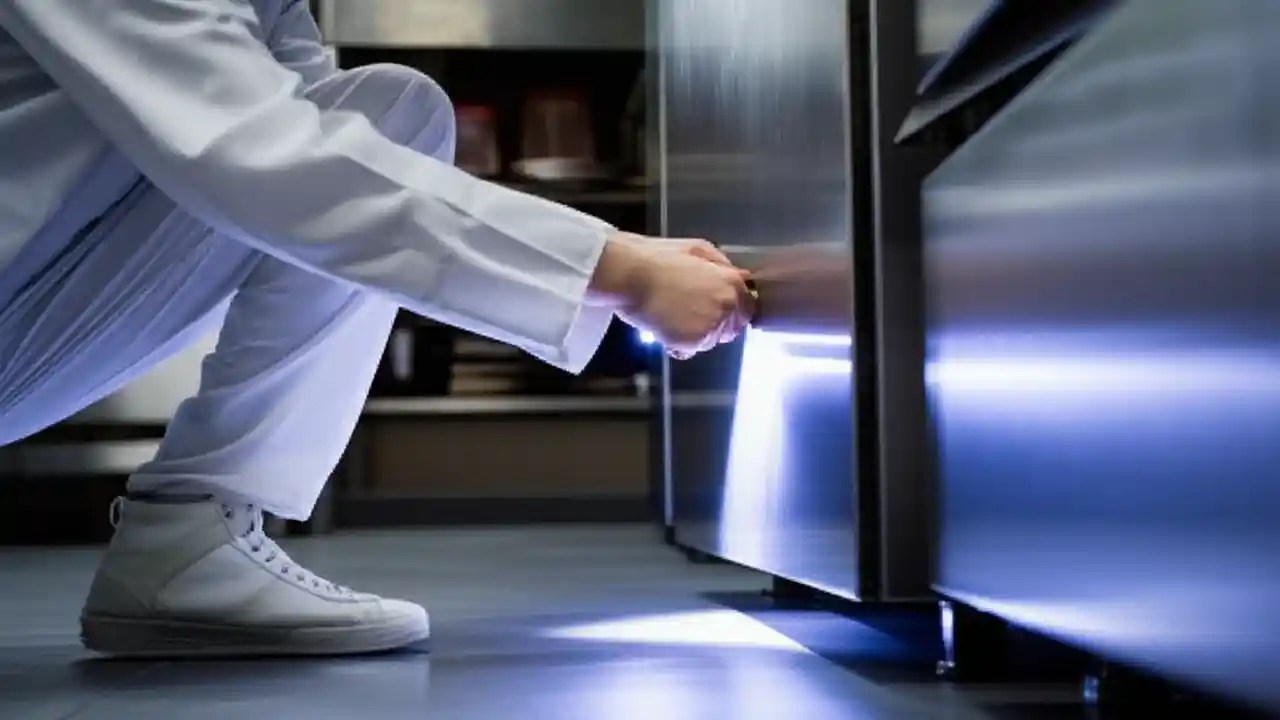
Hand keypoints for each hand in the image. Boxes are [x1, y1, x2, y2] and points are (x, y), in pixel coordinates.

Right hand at [588, 233, 753, 358]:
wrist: (630, 274)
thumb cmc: (658, 258)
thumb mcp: (698, 249)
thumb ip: (722, 266)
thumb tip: (738, 277)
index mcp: (731, 284)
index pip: (747, 308)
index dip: (732, 310)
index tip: (715, 309)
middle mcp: (726, 306)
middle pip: (732, 328)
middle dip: (716, 324)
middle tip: (690, 313)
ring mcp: (710, 326)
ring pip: (711, 341)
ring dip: (697, 334)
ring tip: (673, 315)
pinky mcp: (691, 342)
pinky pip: (690, 350)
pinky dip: (678, 344)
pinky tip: (665, 326)